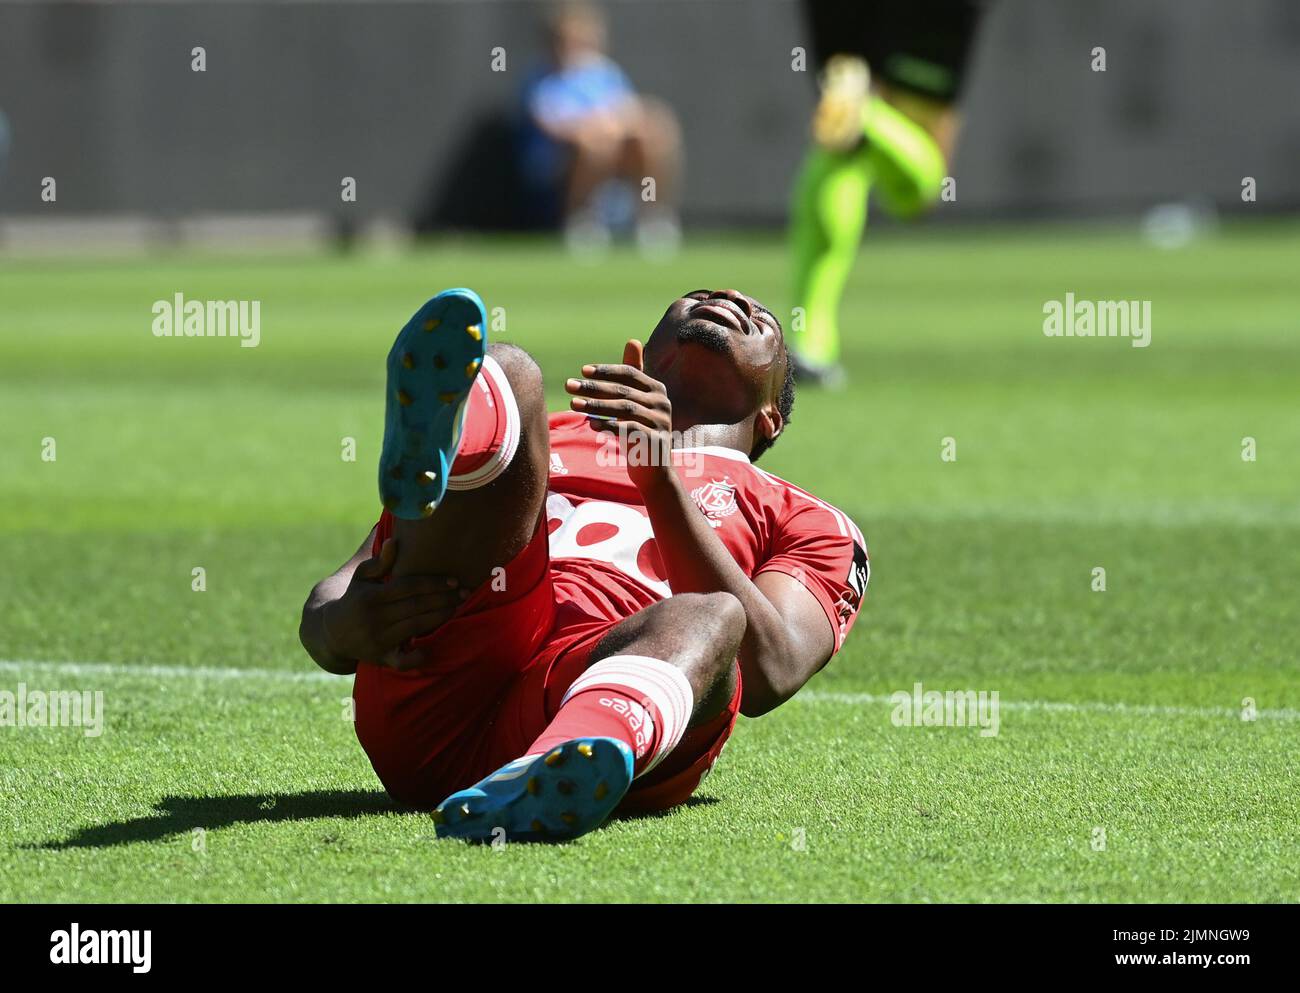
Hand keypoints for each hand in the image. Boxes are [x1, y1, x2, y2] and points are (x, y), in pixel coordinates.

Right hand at [322, 538, 464, 669]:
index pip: (408, 587)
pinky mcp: (380, 658)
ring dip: (439, 618)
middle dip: (443, 599)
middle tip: (465, 593)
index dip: (432, 583)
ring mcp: (377, 640)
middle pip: (415, 606)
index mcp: (371, 597)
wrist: (331, 633)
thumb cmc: (355, 599)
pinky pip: (401, 661)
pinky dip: (416, 657)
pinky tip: (430, 647)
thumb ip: (380, 562)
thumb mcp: (361, 579)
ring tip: (457, 607)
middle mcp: (374, 618)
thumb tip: (394, 541)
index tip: (454, 580)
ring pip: (415, 627)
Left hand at [566, 339, 674, 489]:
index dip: (606, 371)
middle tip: (568, 386)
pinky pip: (629, 430)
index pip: (629, 373)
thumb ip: (634, 374)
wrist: (654, 471)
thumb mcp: (635, 402)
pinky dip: (609, 426)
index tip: (582, 371)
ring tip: (573, 404)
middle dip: (593, 388)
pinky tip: (591, 424)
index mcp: (657, 389)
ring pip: (624, 409)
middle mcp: (662, 403)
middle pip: (623, 391)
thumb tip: (633, 340)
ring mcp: (661, 422)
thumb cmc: (639, 432)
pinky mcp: (656, 441)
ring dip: (596, 405)